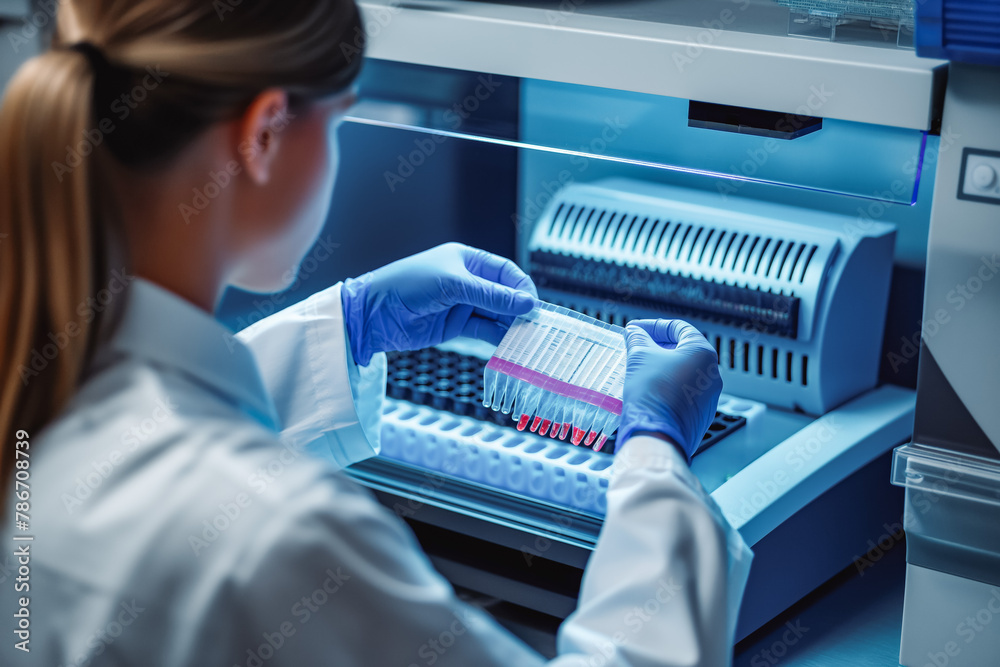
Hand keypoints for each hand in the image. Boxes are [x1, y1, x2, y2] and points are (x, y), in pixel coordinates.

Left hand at [341, 242, 536, 365]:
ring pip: (495, 314)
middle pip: (503, 294)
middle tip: (535, 325)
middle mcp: (467, 281)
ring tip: (525, 338)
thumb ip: (490, 295)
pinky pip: (483, 330)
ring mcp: (461, 304)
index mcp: (466, 260)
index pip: (505, 272)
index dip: (521, 287)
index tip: (533, 304)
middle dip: (519, 308)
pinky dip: (496, 338)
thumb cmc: (405, 286)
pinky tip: (508, 345)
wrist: (372, 314)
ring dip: (510, 326)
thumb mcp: (452, 285)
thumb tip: (525, 302)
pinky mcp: (455, 326)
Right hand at [620, 319, 721, 461]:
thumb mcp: (640, 357)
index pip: (679, 328)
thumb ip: (638, 339)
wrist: (658, 435)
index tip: (635, 330)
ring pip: (683, 372)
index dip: (653, 326)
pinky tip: (647, 388)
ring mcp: (709, 396)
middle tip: (635, 347)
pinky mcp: (700, 414)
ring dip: (661, 366)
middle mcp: (712, 374)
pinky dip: (667, 385)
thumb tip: (634, 332)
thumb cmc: (653, 393)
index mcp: (703, 353)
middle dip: (657, 346)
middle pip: (683, 350)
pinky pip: (683, 392)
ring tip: (638, 368)